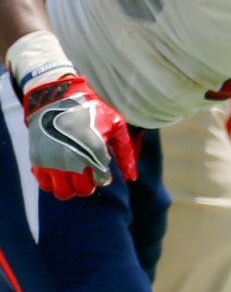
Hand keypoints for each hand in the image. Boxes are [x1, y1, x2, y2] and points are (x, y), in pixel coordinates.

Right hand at [18, 71, 135, 197]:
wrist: (57, 98)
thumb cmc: (91, 111)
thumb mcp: (116, 126)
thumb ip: (125, 152)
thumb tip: (132, 179)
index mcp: (95, 152)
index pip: (102, 180)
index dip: (104, 175)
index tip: (101, 165)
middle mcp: (74, 160)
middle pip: (83, 191)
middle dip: (88, 184)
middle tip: (87, 172)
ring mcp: (53, 162)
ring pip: (63, 193)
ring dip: (69, 187)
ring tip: (72, 174)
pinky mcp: (38, 160)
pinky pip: (44, 184)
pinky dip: (52, 181)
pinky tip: (58, 169)